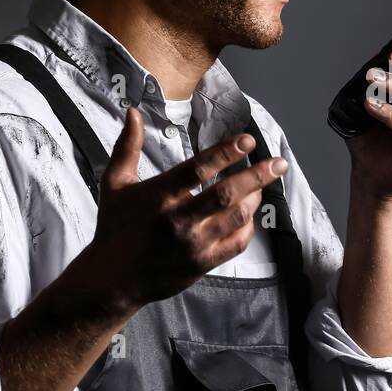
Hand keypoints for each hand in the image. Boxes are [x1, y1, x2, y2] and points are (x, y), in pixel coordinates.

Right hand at [82, 108, 287, 310]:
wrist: (113, 278)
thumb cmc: (115, 227)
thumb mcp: (114, 184)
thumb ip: (128, 147)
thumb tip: (134, 112)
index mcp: (158, 195)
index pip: (198, 169)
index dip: (225, 153)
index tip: (247, 140)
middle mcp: (178, 219)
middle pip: (225, 194)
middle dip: (257, 176)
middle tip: (279, 163)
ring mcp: (192, 243)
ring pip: (235, 218)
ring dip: (255, 198)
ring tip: (265, 183)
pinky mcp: (202, 263)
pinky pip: (235, 244)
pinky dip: (248, 227)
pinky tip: (251, 214)